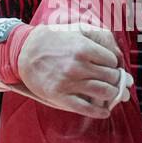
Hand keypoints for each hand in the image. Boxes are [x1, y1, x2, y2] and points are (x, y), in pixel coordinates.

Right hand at [15, 24, 131, 118]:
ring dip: (112, 95)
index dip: (114, 64)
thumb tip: (117, 53)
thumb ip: (97, 36)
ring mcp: (69, 83)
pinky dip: (99, 112)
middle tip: (118, 82)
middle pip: (110, 77)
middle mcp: (78, 66)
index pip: (112, 61)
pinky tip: (105, 112)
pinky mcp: (60, 97)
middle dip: (117, 80)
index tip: (111, 67)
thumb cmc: (53, 39)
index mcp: (83, 48)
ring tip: (112, 94)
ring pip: (103, 92)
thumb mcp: (75, 29)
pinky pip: (86, 108)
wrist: (23, 52)